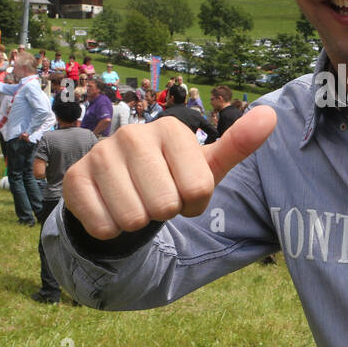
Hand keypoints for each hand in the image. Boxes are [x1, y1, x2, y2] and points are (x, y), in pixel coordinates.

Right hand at [64, 105, 276, 239]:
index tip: (184, 190)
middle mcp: (132, 134)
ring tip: (136, 202)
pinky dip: (111, 230)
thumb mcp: (207, 165)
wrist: (119, 187)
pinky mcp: (75, 179)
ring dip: (138, 223)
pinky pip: (104, 227)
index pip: (198, 190)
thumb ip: (239, 143)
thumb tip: (272, 116)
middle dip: (165, 213)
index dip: (194, 203)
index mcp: (170, 128)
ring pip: (133, 219)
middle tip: (158, 198)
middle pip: (164, 206)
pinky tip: (112, 210)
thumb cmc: (172, 175)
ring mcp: (100, 155)